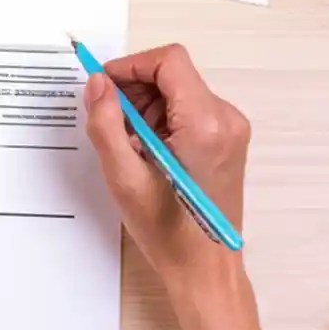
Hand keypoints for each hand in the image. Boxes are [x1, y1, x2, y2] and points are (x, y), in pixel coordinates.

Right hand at [84, 45, 289, 329]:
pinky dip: (161, 122)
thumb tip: (97, 83)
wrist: (204, 268)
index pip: (169, 61)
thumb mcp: (123, 176)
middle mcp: (226, 119)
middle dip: (136, 92)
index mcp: (206, 123)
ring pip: (178, 93)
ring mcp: (230, 130)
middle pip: (173, 75)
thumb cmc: (168, 231)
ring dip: (146, 110)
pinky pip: (188, 112)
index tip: (103, 86)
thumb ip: (106, 123)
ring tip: (130, 148)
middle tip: (111, 125)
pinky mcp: (227, 141)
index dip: (131, 66)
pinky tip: (148, 154)